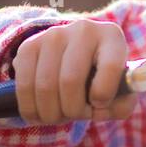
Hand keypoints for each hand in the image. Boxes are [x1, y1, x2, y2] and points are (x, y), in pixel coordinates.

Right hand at [13, 20, 137, 123]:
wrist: (75, 56)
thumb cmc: (102, 78)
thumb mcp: (120, 91)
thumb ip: (121, 104)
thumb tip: (101, 107)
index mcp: (112, 37)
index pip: (110, 66)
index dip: (104, 94)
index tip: (99, 104)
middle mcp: (83, 30)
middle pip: (70, 81)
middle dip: (73, 110)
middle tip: (76, 115)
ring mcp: (53, 35)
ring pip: (45, 87)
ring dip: (51, 113)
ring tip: (59, 115)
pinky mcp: (29, 46)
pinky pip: (24, 86)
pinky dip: (30, 109)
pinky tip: (40, 114)